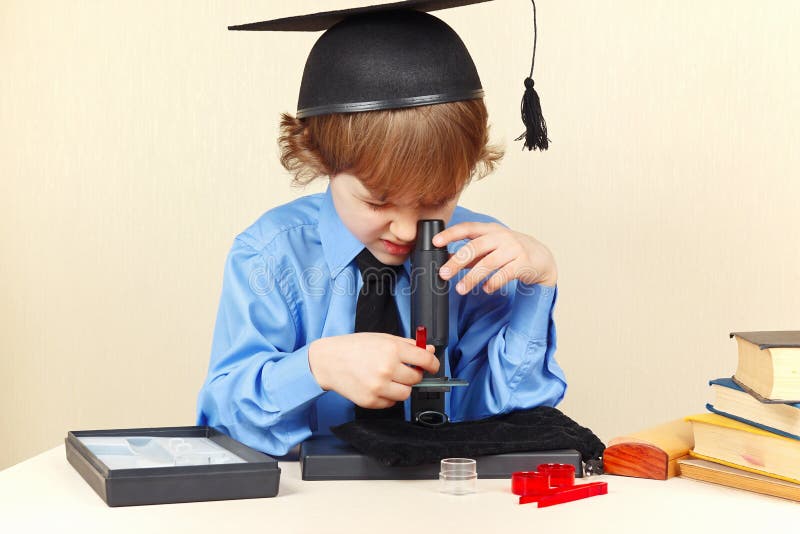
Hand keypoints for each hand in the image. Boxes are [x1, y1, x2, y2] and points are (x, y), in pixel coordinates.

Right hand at [308, 333, 438, 408]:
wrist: (328, 361)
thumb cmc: (354, 347)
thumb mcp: (383, 338)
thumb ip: (408, 345)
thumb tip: (429, 350)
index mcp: (392, 350)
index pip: (425, 360)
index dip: (433, 364)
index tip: (432, 366)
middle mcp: (386, 369)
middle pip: (416, 379)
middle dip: (414, 375)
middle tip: (403, 370)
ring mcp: (378, 387)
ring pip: (405, 394)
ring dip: (402, 387)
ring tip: (389, 378)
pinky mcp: (370, 401)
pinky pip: (390, 403)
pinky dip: (388, 396)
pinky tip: (378, 385)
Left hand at [433, 222, 556, 293]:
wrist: (541, 258)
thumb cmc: (511, 251)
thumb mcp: (489, 249)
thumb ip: (470, 254)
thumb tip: (446, 259)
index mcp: (490, 230)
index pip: (467, 228)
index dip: (451, 234)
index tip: (435, 242)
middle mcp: (501, 237)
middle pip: (475, 247)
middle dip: (457, 261)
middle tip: (443, 274)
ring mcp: (514, 249)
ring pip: (489, 263)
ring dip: (472, 277)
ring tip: (460, 289)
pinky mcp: (523, 263)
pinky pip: (505, 274)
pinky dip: (494, 282)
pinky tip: (486, 289)